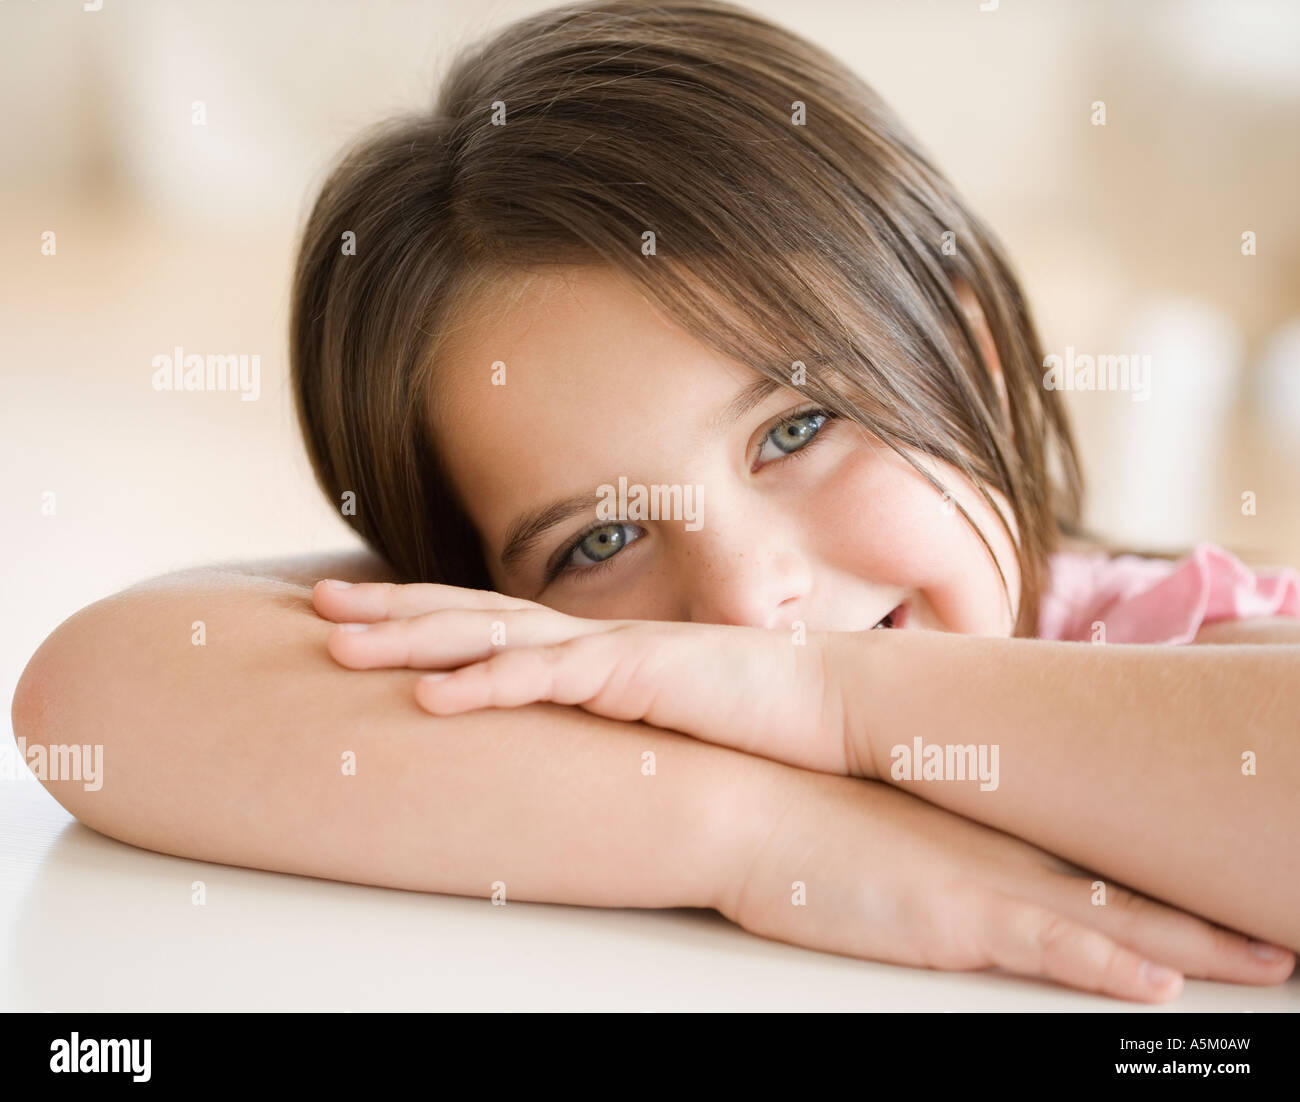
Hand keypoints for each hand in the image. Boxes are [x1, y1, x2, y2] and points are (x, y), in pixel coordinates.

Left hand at [311, 579, 865, 775]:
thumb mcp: (661, 712)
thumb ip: (610, 712)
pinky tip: (428, 697)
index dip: (420, 613)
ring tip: (339, 644)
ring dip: (411, 639)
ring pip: (490, 636)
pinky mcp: (635, 674)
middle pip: (470, 614)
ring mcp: (607, 648)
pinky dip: (484, 685)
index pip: (488, 621)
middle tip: (315, 606)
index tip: (360, 612)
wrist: (829, 705)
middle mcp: (587, 635)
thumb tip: (569, 735)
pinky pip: (547, 679)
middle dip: (388, 609)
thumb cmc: (751, 714)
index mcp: (589, 644)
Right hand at [725, 769, 1296, 1001]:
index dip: (1168, 876)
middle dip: (1211, 913)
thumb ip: (928, 831)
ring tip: (1270, 960)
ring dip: (1199, 945)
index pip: (1099, 854)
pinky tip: (1159, 985)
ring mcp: (982, 881)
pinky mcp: (951, 916)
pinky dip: (1109, 968)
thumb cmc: (801, 810)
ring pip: (1116, 920)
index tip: (1220, 885)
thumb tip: (944, 846)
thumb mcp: (880, 817)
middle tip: (1282, 932)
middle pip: (1131, 887)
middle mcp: (1002, 849)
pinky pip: (1048, 949)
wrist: (747, 798)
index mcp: (988, 826)